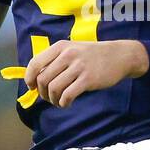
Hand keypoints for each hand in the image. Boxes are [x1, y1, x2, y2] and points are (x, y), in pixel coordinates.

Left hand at [25, 40, 147, 106]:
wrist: (120, 56)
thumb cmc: (93, 55)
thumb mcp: (73, 49)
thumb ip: (56, 60)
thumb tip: (36, 79)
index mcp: (61, 47)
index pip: (35, 63)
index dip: (29, 78)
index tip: (32, 87)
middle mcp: (68, 55)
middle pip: (43, 79)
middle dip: (42, 92)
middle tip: (48, 97)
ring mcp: (78, 67)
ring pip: (54, 88)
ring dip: (53, 99)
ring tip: (58, 101)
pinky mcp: (88, 79)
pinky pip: (67, 95)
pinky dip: (63, 103)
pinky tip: (67, 103)